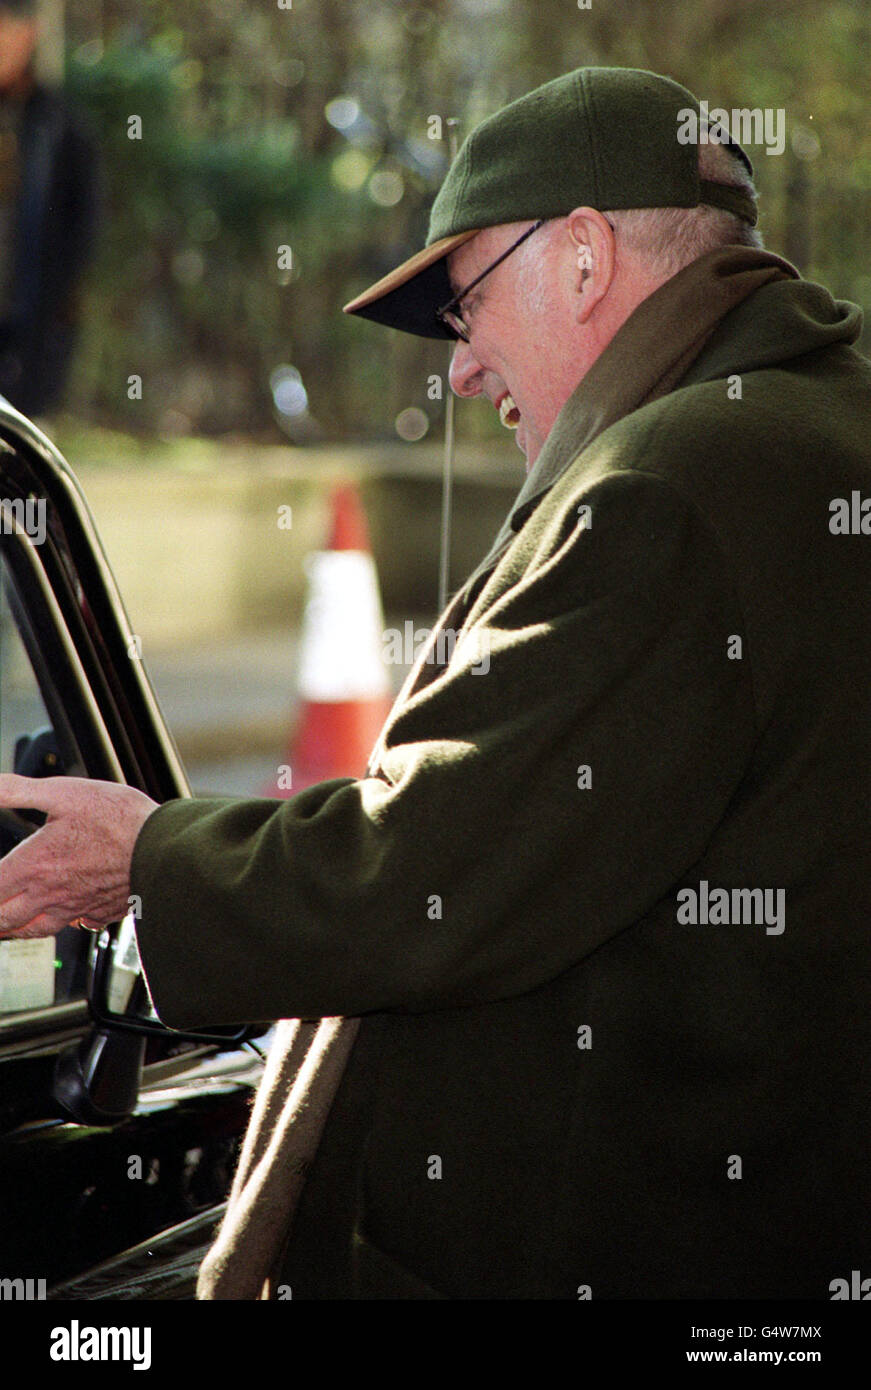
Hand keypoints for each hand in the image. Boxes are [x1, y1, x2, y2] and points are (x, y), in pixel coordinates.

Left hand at [0, 774, 158, 937]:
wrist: (162, 846)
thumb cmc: (118, 819)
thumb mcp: (63, 792)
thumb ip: (17, 791)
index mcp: (36, 865)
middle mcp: (52, 893)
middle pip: (6, 919)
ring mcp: (77, 906)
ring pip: (35, 930)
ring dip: (15, 930)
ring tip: (8, 926)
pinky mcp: (102, 911)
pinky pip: (75, 926)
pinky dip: (62, 925)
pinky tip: (64, 917)